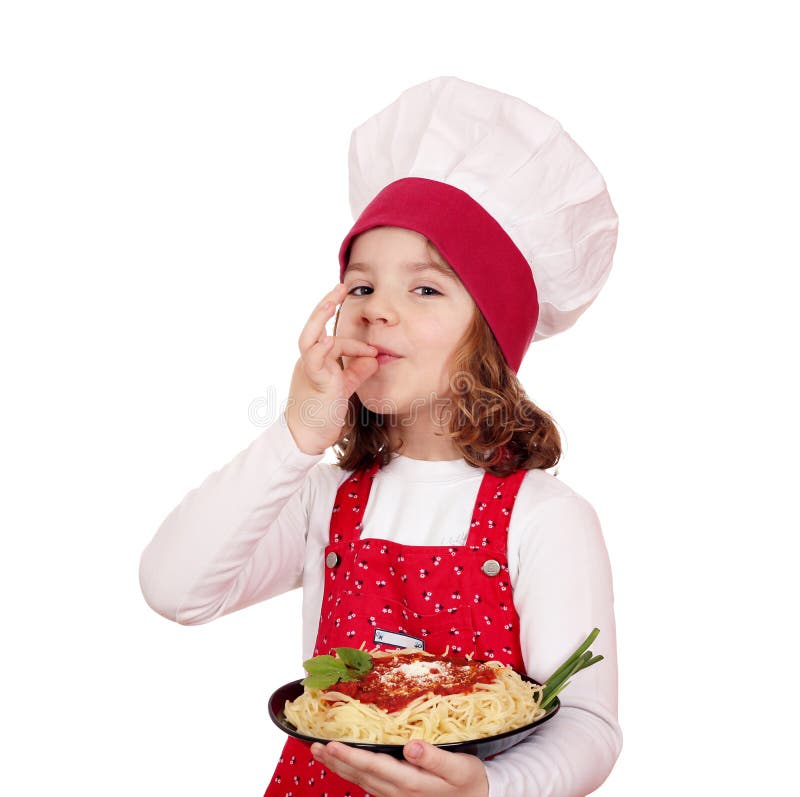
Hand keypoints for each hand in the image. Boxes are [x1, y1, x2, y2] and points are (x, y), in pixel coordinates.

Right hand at [285, 284, 378, 454]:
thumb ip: (357, 372)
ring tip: (332, 300)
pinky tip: (330, 337)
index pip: (333, 342)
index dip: (355, 344)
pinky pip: (313, 361)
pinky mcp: (313, 382)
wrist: (305, 438)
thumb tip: (374, 359)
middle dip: (326, 305)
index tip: (373, 352)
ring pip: (309, 338)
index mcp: (315, 362)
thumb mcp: (344, 388)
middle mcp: (309, 362)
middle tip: (341, 286)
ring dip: (320, 317)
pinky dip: (321, 349)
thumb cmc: (322, 414)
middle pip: (313, 327)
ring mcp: (308, 370)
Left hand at [310, 739, 488, 796]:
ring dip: (340, 767)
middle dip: (336, 761)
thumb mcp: (459, 768)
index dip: (351, 756)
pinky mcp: (398, 795)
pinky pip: (369, 784)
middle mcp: (398, 792)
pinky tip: (344, 763)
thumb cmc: (469, 781)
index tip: (331, 744)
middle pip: (360, 776)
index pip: (374, 767)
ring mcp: (396, 796)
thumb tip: (411, 746)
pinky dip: (353, 772)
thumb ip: (435, 759)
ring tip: (320, 752)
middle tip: (313, 745)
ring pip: (361, 781)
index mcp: (411, 783)